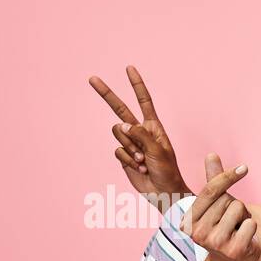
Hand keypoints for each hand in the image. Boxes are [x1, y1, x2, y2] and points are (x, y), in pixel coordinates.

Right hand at [88, 65, 189, 210]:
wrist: (164, 193)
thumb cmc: (168, 172)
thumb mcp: (158, 151)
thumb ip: (141, 135)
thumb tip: (123, 124)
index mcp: (153, 127)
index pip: (144, 101)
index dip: (136, 85)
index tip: (129, 68)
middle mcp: (140, 132)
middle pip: (120, 109)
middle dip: (107, 94)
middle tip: (92, 78)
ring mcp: (130, 144)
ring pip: (118, 135)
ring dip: (130, 149)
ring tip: (144, 162)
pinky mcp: (123, 157)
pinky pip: (118, 152)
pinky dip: (127, 160)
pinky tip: (138, 169)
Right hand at [183, 154, 260, 260]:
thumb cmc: (224, 229)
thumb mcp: (216, 206)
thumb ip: (213, 182)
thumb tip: (211, 155)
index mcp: (189, 219)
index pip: (210, 190)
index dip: (227, 176)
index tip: (244, 168)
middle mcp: (198, 232)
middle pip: (228, 200)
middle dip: (235, 206)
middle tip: (231, 222)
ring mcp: (215, 242)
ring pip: (239, 209)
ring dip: (244, 217)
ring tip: (237, 230)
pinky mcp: (234, 250)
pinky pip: (250, 224)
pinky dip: (252, 228)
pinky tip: (245, 239)